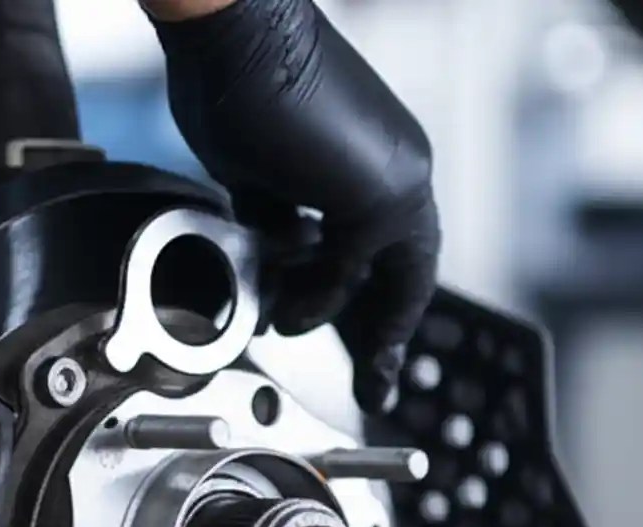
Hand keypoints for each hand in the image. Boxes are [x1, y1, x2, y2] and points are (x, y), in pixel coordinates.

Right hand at [154, 0, 440, 414]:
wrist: (234, 30)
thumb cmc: (237, 79)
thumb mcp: (259, 170)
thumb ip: (279, 216)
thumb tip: (281, 253)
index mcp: (379, 157)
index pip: (389, 242)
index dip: (377, 294)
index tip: (368, 335)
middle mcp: (401, 168)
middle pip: (409, 268)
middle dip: (389, 328)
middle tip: (378, 376)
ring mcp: (396, 181)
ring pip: (385, 275)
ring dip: (338, 312)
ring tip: (298, 332)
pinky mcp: (376, 197)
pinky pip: (347, 270)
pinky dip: (314, 297)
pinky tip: (284, 311)